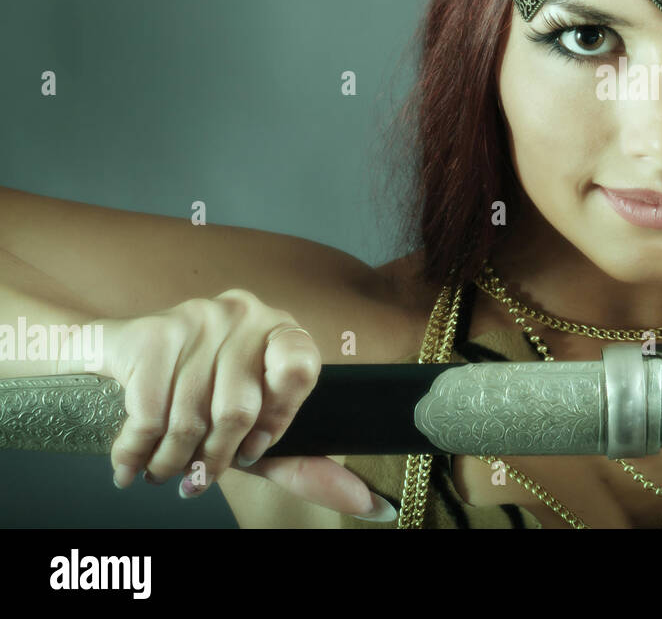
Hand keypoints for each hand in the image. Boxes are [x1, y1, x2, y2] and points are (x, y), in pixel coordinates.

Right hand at [92, 289, 393, 519]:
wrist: (129, 356)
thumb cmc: (207, 399)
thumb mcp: (258, 432)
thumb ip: (307, 466)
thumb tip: (372, 507)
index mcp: (283, 332)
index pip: (300, 370)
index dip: (277, 419)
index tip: (253, 447)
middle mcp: (246, 315)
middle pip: (239, 409)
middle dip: (213, 459)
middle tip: (195, 477)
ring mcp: (199, 317)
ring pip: (191, 416)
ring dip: (171, 463)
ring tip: (164, 472)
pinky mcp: (153, 330)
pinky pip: (149, 413)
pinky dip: (137, 453)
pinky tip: (133, 466)